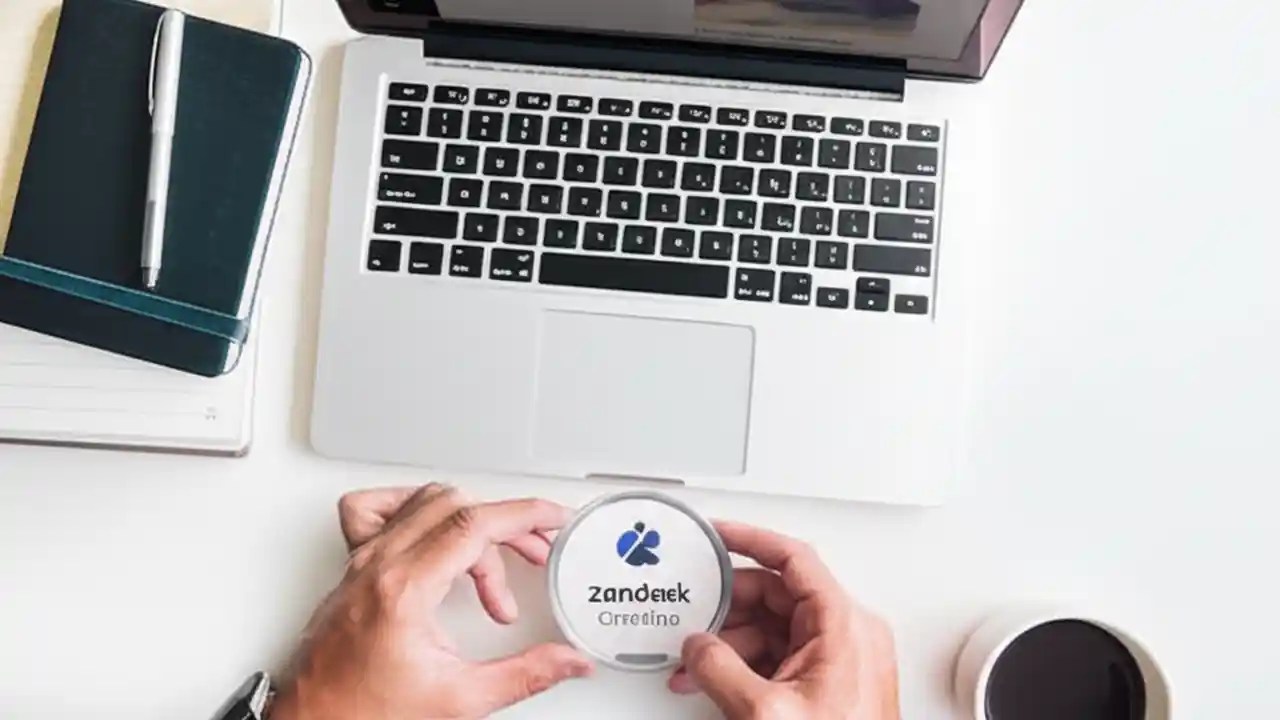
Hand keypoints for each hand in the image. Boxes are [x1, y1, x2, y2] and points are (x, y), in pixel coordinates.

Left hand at [270, 485, 593, 719]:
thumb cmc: (362, 714)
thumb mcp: (459, 700)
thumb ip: (524, 675)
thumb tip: (566, 660)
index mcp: (404, 590)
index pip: (475, 524)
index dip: (524, 515)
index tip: (551, 519)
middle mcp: (377, 566)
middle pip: (457, 508)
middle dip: (506, 528)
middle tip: (533, 556)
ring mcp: (360, 562)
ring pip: (422, 503)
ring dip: (467, 524)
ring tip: (489, 565)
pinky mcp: (352, 568)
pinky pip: (374, 511)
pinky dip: (409, 507)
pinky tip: (430, 530)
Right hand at [669, 522, 899, 719]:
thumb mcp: (764, 712)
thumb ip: (720, 669)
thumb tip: (697, 646)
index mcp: (845, 626)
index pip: (795, 560)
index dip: (752, 540)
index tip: (720, 533)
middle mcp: (847, 635)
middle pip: (777, 595)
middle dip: (727, 606)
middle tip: (693, 609)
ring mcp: (839, 660)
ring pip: (772, 629)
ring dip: (729, 642)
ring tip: (694, 661)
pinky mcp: (828, 684)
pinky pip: (778, 657)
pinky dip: (743, 665)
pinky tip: (713, 680)